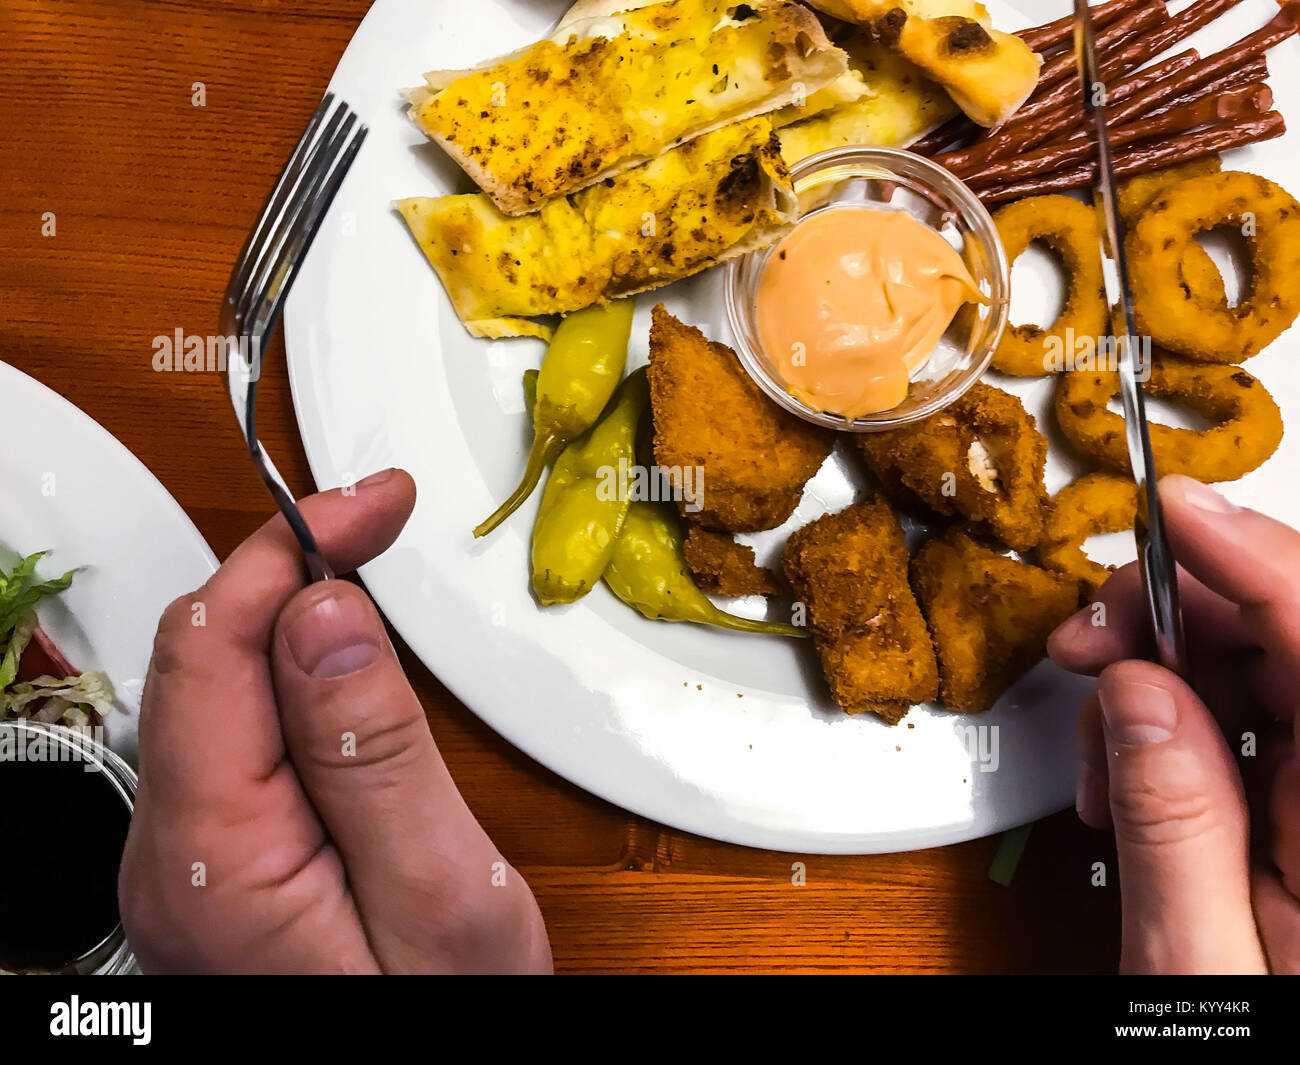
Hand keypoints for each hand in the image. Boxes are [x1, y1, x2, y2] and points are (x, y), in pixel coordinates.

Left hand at [119, 470, 550, 972]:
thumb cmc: (443, 1033)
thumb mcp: (445, 902)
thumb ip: (378, 757)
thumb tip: (326, 617)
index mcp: (215, 856)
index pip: (213, 643)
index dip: (287, 548)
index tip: (371, 504)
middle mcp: (174, 854)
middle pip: (202, 656)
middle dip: (287, 567)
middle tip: (378, 523)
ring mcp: (189, 860)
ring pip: (216, 690)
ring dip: (288, 615)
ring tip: (366, 575)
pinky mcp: (219, 864)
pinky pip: (236, 737)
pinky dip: (287, 674)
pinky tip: (336, 664)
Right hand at [1048, 474, 1299, 973]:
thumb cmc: (1269, 1042)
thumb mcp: (1201, 965)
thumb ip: (1174, 828)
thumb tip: (1138, 694)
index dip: (1251, 556)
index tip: (1172, 512)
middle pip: (1286, 634)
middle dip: (1175, 617)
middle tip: (1088, 647)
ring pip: (1256, 668)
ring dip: (1158, 679)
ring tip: (1101, 753)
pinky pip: (1242, 719)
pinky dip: (1167, 723)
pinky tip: (1126, 773)